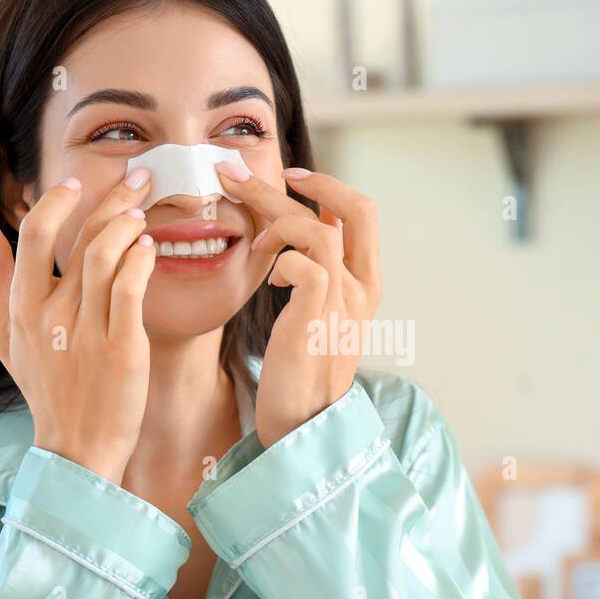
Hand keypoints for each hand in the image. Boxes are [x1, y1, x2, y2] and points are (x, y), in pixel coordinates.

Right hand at [0, 170, 156, 484]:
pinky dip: (142, 261)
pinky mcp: (120, 346)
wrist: (77, 449)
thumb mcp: (6, 340)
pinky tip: (149, 248)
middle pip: (80, 239)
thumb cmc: (48, 391)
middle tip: (138, 178)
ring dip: (129, 225)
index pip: (32, 235)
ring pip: (107, 256)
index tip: (78, 184)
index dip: (57, 202)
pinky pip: (131, 288)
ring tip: (144, 212)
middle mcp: (49, 314)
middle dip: (112, 200)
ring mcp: (84, 330)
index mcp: (20, 308)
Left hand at [216, 164, 381, 446]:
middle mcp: (362, 288)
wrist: (305, 424)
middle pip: (341, 210)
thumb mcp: (321, 313)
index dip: (328, 184)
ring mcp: (342, 303)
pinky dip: (279, 262)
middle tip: (232, 174)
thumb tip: (306, 226)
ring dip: (276, 222)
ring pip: (318, 230)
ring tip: (254, 242)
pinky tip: (268, 280)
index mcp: (367, 282)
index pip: (362, 211)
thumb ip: (321, 270)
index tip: (291, 175)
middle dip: (281, 186)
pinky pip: (303, 265)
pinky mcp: (315, 319)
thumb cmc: (304, 369)